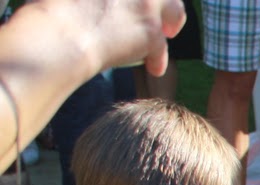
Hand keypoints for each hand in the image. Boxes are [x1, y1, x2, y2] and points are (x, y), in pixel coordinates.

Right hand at [46, 0, 185, 75]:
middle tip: (160, 13)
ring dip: (173, 21)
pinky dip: (158, 59)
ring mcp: (146, 5)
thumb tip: (86, 6)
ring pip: (174, 10)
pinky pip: (162, 47)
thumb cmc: (52, 13)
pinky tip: (154, 68)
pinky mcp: (152, 32)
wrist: (62, 35)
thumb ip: (88, 1)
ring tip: (168, 33)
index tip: (137, 2)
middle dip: (164, 1)